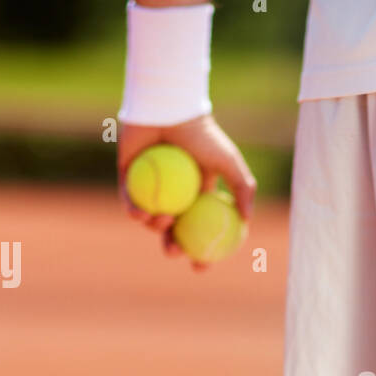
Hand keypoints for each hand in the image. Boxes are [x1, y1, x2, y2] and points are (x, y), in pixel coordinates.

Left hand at [118, 114, 256, 270]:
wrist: (172, 109)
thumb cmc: (202, 134)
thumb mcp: (230, 163)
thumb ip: (243, 190)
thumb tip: (247, 221)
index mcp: (197, 194)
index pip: (199, 229)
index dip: (201, 251)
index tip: (201, 266)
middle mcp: (173, 194)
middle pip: (172, 230)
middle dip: (173, 248)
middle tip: (174, 252)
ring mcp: (150, 187)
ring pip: (150, 218)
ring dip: (155, 227)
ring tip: (164, 219)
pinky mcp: (128, 177)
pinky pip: (129, 200)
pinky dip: (134, 210)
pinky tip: (140, 215)